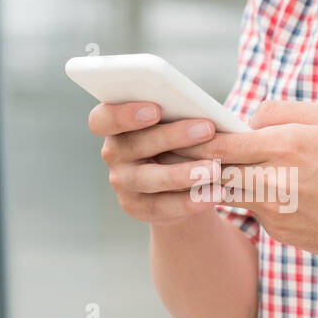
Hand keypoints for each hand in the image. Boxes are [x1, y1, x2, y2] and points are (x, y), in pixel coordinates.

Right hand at [88, 102, 223, 224]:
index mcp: (115, 123)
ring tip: (214, 169)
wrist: (180, 181)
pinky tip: (214, 194)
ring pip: (148, 178)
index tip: (156, 109)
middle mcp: (113, 153)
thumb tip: (204, 114)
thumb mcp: (177, 122)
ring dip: (182, 174)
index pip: (102, 119)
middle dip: (172, 136)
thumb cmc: (180, 138)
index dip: (125, 114)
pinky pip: (162, 206)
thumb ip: (179, 113)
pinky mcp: (136, 207)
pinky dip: (190, 201)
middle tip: (207, 129)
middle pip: (133, 145)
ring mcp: (122, 182)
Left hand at [174, 100, 317, 260]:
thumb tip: (244, 120)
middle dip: (194, 163)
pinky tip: (284, 194)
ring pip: (234, 192)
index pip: (221, 143)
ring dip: (226, 181)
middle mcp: (275, 183)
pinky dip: (261, 200)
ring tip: (223, 166)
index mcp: (287, 147)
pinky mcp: (283, 234)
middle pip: (216, 172)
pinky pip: (260, 211)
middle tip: (173, 153)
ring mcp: (276, 214)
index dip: (194, 139)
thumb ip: (281, 112)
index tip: (177, 132)